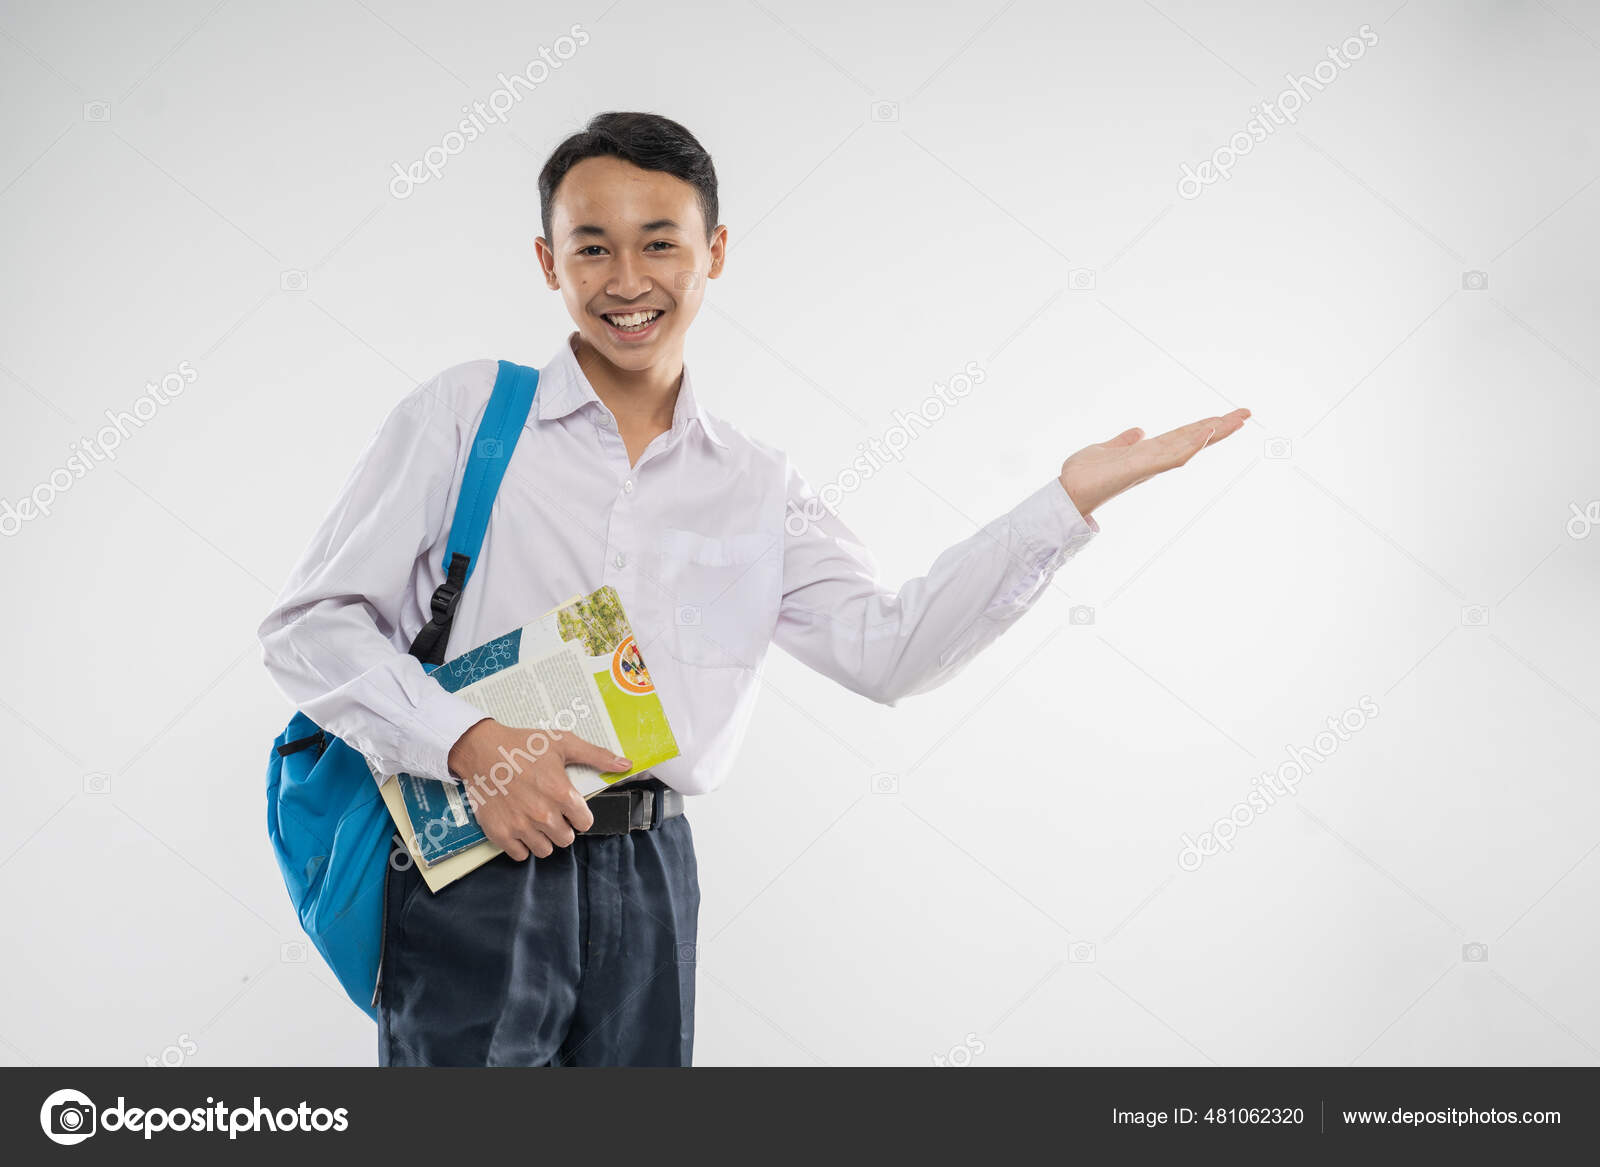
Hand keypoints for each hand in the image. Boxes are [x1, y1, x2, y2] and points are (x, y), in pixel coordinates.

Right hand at [446, 718, 631, 859]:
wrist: (481, 750)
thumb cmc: (523, 745)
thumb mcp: (563, 743)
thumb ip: (597, 755)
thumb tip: (626, 764)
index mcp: (561, 793)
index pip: (585, 822)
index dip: (579, 814)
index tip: (569, 807)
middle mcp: (543, 814)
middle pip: (566, 839)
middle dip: (562, 827)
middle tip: (550, 811)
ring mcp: (521, 826)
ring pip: (545, 850)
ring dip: (543, 837)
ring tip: (535, 819)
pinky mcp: (500, 833)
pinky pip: (520, 855)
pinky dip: (521, 845)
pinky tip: (520, 827)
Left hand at [1059, 408, 1250, 517]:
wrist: (1067, 493)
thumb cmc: (1084, 476)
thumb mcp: (1106, 450)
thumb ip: (1123, 441)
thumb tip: (1139, 431)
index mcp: (1148, 453)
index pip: (1181, 436)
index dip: (1203, 426)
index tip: (1226, 416)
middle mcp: (1154, 460)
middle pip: (1192, 439)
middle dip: (1219, 427)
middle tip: (1245, 414)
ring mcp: (1150, 465)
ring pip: (1189, 447)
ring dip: (1213, 433)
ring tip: (1236, 420)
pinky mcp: (1141, 469)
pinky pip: (1171, 457)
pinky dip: (1191, 446)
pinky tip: (1206, 434)